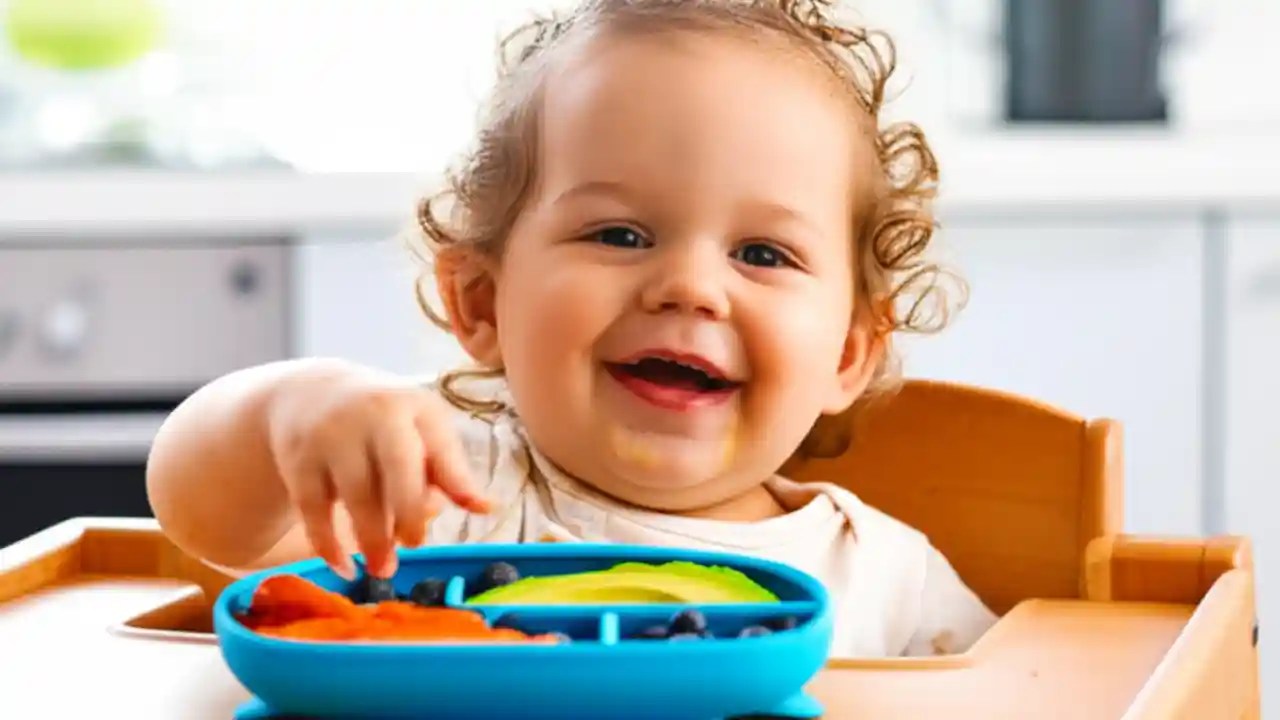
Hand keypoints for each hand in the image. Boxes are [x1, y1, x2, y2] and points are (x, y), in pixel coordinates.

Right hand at [266, 362, 489, 578]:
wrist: (309, 393)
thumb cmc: (382, 421)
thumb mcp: (419, 429)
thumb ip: (448, 468)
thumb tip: (485, 507)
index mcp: (413, 407)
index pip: (439, 446)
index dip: (457, 480)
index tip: (478, 510)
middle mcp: (373, 415)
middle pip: (397, 469)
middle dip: (409, 513)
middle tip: (415, 546)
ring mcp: (332, 436)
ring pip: (356, 495)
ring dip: (372, 538)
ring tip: (383, 569)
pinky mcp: (298, 459)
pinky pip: (314, 509)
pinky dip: (327, 543)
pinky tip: (344, 566)